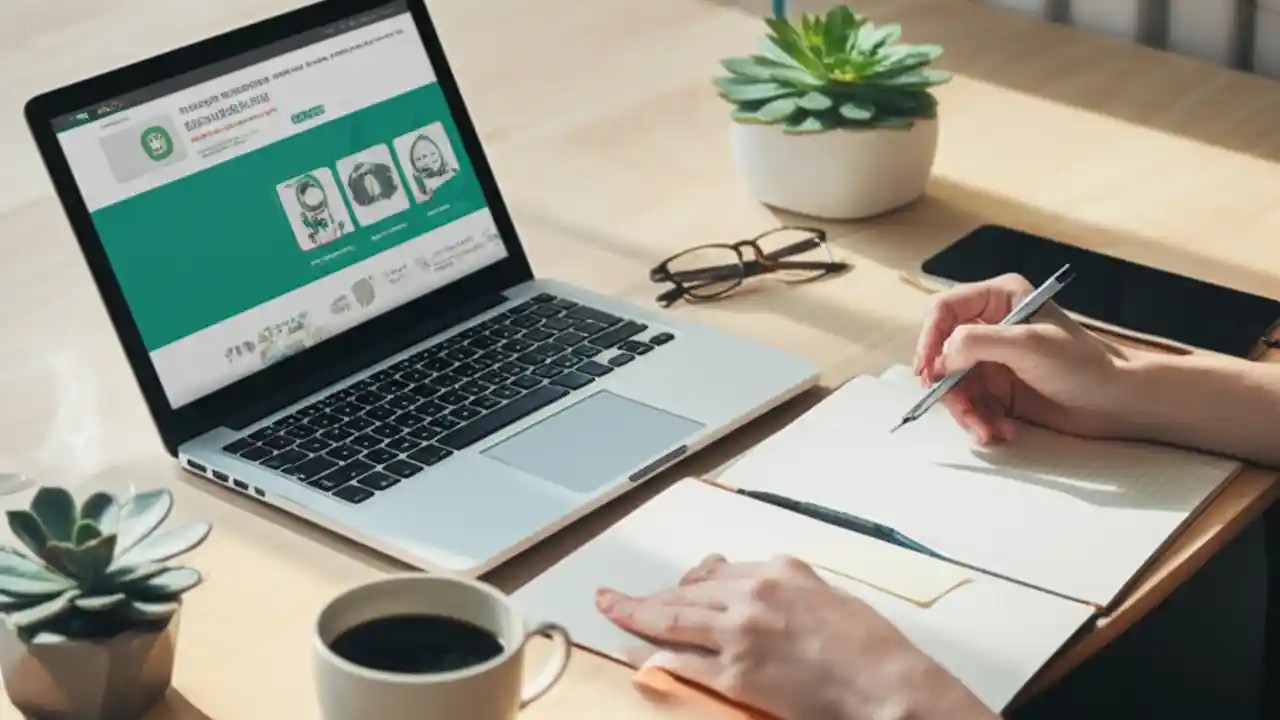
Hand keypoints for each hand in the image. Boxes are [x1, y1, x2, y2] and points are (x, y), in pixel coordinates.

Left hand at [596, 554, 993, 719]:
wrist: (885, 685)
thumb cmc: (869, 647)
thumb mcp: (828, 597)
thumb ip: (787, 587)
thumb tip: (755, 585)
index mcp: (778, 571)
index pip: (717, 572)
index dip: (689, 584)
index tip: (675, 589)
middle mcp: (753, 593)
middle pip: (687, 590)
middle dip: (651, 595)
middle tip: (619, 596)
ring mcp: (740, 632)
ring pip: (673, 618)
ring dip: (635, 613)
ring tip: (609, 608)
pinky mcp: (735, 672)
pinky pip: (682, 659)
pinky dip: (652, 653)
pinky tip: (633, 651)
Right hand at [913, 273, 1132, 443]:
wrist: (1117, 403)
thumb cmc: (1084, 365)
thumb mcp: (1029, 344)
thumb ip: (978, 342)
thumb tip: (941, 357)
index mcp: (999, 299)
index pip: (944, 310)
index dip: (929, 339)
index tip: (928, 370)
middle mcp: (992, 326)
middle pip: (943, 354)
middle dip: (950, 387)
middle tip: (960, 409)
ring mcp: (994, 360)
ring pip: (954, 386)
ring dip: (967, 412)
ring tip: (989, 430)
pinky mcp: (1000, 390)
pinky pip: (972, 406)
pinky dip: (981, 422)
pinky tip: (1002, 431)